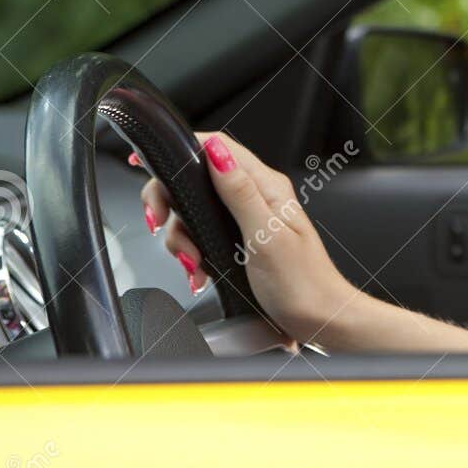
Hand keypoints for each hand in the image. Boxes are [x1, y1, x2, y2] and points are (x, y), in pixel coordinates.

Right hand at [136, 132, 359, 344]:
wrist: (320, 319)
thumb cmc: (303, 282)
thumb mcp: (266, 235)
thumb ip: (239, 192)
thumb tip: (216, 151)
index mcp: (266, 186)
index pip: (217, 147)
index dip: (180, 149)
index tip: (146, 164)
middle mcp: (257, 196)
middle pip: (196, 181)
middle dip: (171, 206)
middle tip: (161, 227)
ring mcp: (248, 219)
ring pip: (194, 213)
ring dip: (182, 240)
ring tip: (193, 263)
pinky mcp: (242, 241)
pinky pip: (204, 238)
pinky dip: (194, 255)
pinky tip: (199, 272)